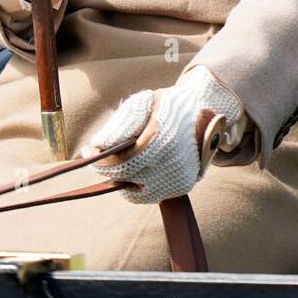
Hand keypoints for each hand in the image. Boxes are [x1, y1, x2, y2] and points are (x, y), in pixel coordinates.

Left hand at [82, 66, 245, 204]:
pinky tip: (141, 168)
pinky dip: (141, 185)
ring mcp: (179, 178)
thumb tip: (97, 147)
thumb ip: (120, 125)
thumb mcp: (143, 102)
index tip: (89, 151)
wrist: (207, 109)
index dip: (98, 160)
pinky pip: (151, 195)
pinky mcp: (184, 186)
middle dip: (109, 169)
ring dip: (125, 180)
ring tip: (125, 160)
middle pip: (124, 180)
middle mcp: (171, 163)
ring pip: (135, 193)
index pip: (118, 164)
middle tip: (103, 155)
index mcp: (159, 140)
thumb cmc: (168, 104)